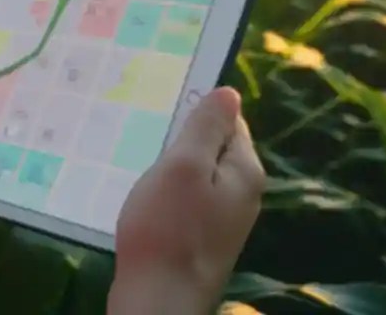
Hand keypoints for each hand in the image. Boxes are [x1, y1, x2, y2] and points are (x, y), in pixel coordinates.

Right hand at [109, 87, 265, 314]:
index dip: (198, 111)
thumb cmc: (168, 230)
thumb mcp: (183, 166)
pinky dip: (168, 195)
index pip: (230, 121)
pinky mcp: (203, 240)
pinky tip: (145, 200)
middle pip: (215, 149)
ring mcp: (224, 221)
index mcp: (245, 170)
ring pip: (199, 176)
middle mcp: (243, 194)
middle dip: (183, 140)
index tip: (164, 110)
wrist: (160, 302)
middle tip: (146, 135)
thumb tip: (229, 92)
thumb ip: (206, 128)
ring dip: (172, 169)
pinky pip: (188, 202)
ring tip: (140, 165)